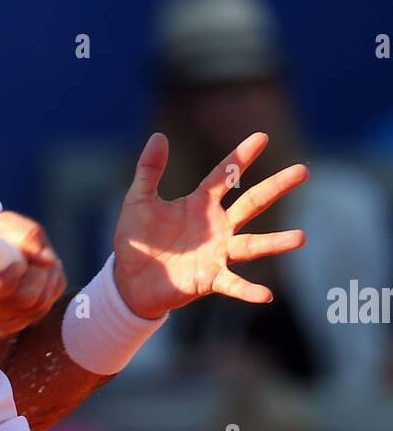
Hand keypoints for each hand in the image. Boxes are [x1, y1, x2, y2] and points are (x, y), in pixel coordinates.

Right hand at [0, 210, 66, 334]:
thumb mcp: (4, 227)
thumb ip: (26, 234)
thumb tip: (46, 259)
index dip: (10, 278)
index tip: (20, 264)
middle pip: (24, 300)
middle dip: (40, 276)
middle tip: (38, 261)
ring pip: (38, 307)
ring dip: (48, 283)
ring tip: (40, 266)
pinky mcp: (5, 327)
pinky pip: (39, 313)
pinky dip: (46, 294)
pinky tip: (38, 281)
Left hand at [112, 132, 307, 320]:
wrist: (128, 280)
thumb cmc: (136, 240)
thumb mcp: (138, 200)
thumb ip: (149, 170)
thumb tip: (159, 136)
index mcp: (200, 204)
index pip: (225, 175)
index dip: (241, 156)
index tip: (263, 137)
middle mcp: (216, 227)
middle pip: (252, 203)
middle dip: (276, 187)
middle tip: (303, 171)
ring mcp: (216, 253)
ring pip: (252, 244)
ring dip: (276, 242)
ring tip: (301, 237)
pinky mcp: (209, 279)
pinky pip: (233, 284)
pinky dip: (249, 290)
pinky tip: (266, 295)